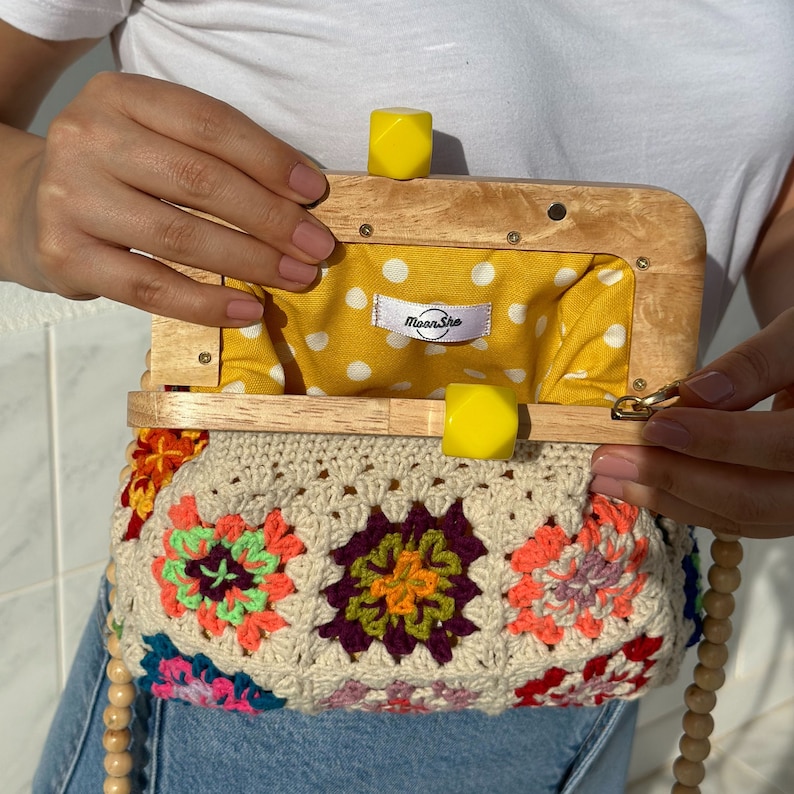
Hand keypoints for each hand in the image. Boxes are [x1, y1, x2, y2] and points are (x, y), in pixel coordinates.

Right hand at [8, 72, 333, 324]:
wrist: (31, 207)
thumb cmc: (117, 176)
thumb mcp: (156, 142)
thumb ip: (214, 159)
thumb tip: (300, 202)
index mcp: (121, 96)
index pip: (209, 124)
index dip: (270, 160)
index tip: (314, 194)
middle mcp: (89, 137)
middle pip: (200, 181)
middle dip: (271, 219)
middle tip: (316, 247)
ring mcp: (72, 197)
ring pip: (179, 236)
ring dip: (251, 261)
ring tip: (296, 278)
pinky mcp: (66, 255)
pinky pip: (151, 286)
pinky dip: (207, 302)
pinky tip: (247, 309)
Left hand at [590, 307, 793, 537]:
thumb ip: (752, 364)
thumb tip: (693, 394)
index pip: (784, 445)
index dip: (719, 439)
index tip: (657, 425)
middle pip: (753, 498)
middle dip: (673, 478)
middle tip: (610, 459)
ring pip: (737, 516)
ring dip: (665, 497)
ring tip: (606, 476)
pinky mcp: (778, 510)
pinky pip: (730, 519)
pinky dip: (679, 503)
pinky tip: (634, 486)